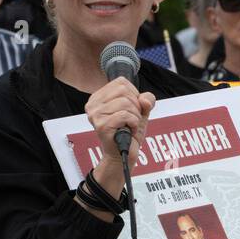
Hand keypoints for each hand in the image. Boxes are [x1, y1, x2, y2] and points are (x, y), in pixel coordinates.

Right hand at [84, 76, 155, 198]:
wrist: (123, 156)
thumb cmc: (129, 133)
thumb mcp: (141, 112)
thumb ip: (146, 101)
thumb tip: (144, 99)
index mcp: (98, 97)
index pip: (121, 82)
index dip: (134, 95)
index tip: (132, 109)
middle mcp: (93, 104)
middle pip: (124, 91)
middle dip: (135, 105)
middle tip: (131, 120)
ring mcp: (95, 115)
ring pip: (126, 103)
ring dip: (135, 116)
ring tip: (129, 126)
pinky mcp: (102, 125)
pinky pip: (126, 115)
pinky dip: (133, 123)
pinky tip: (129, 131)